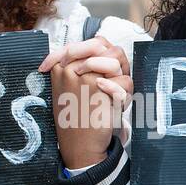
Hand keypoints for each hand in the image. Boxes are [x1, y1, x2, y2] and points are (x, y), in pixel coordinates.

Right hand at [39, 36, 132, 168]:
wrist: (79, 144)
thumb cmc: (78, 116)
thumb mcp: (75, 87)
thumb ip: (87, 62)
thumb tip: (101, 40)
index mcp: (61, 66)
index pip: (95, 43)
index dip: (108, 56)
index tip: (104, 75)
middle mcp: (69, 67)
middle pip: (108, 49)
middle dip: (116, 65)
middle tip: (107, 86)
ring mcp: (82, 75)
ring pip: (118, 63)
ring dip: (120, 81)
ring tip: (108, 97)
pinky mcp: (97, 87)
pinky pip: (124, 81)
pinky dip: (124, 96)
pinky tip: (109, 106)